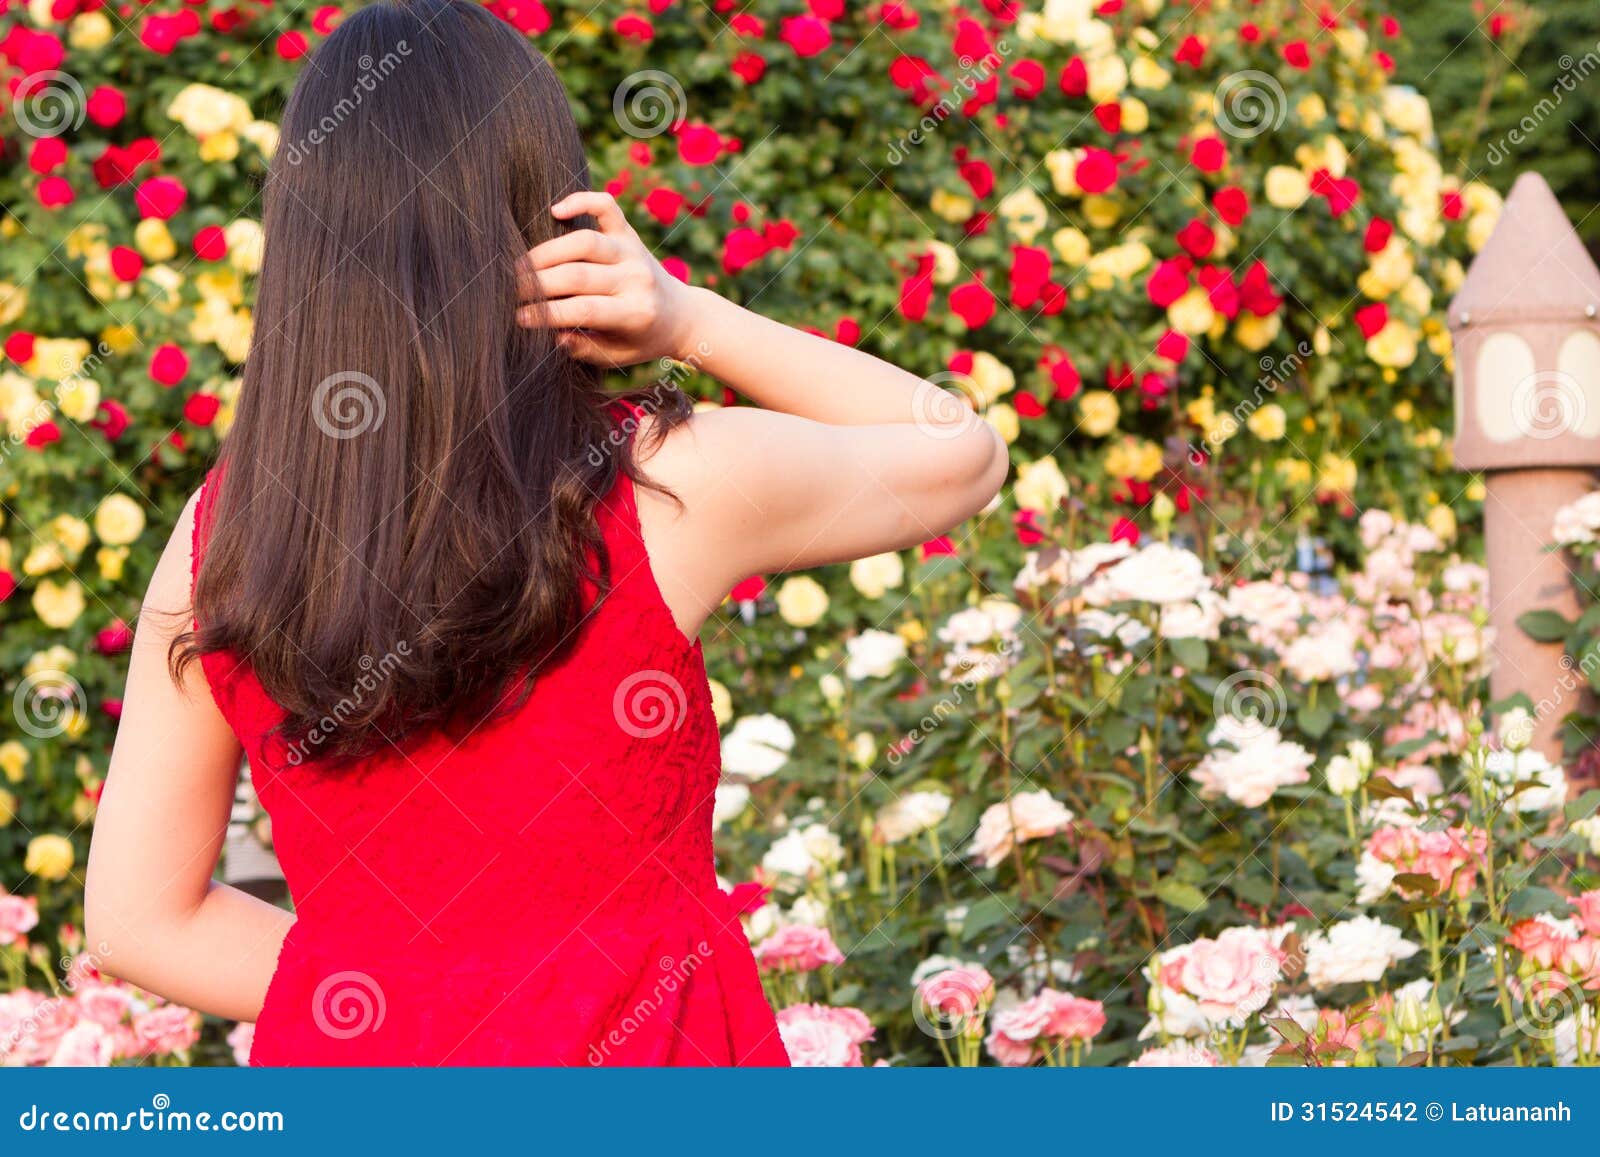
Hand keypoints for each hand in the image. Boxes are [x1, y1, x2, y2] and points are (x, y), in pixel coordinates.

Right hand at [517, 191, 696, 366]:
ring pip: (584, 242)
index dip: (546, 313)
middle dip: (538, 284)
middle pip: (577, 275)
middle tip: (511, 292)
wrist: (681, 315)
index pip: (582, 310)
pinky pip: (605, 206)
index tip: (518, 317)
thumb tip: (553, 335)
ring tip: (521, 266)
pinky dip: (580, 201)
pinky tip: (555, 211)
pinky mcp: (629, 233)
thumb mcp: (617, 355)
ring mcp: (633, 251)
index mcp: (635, 313)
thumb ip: (585, 348)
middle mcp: (636, 279)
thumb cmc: (640, 340)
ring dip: (546, 253)